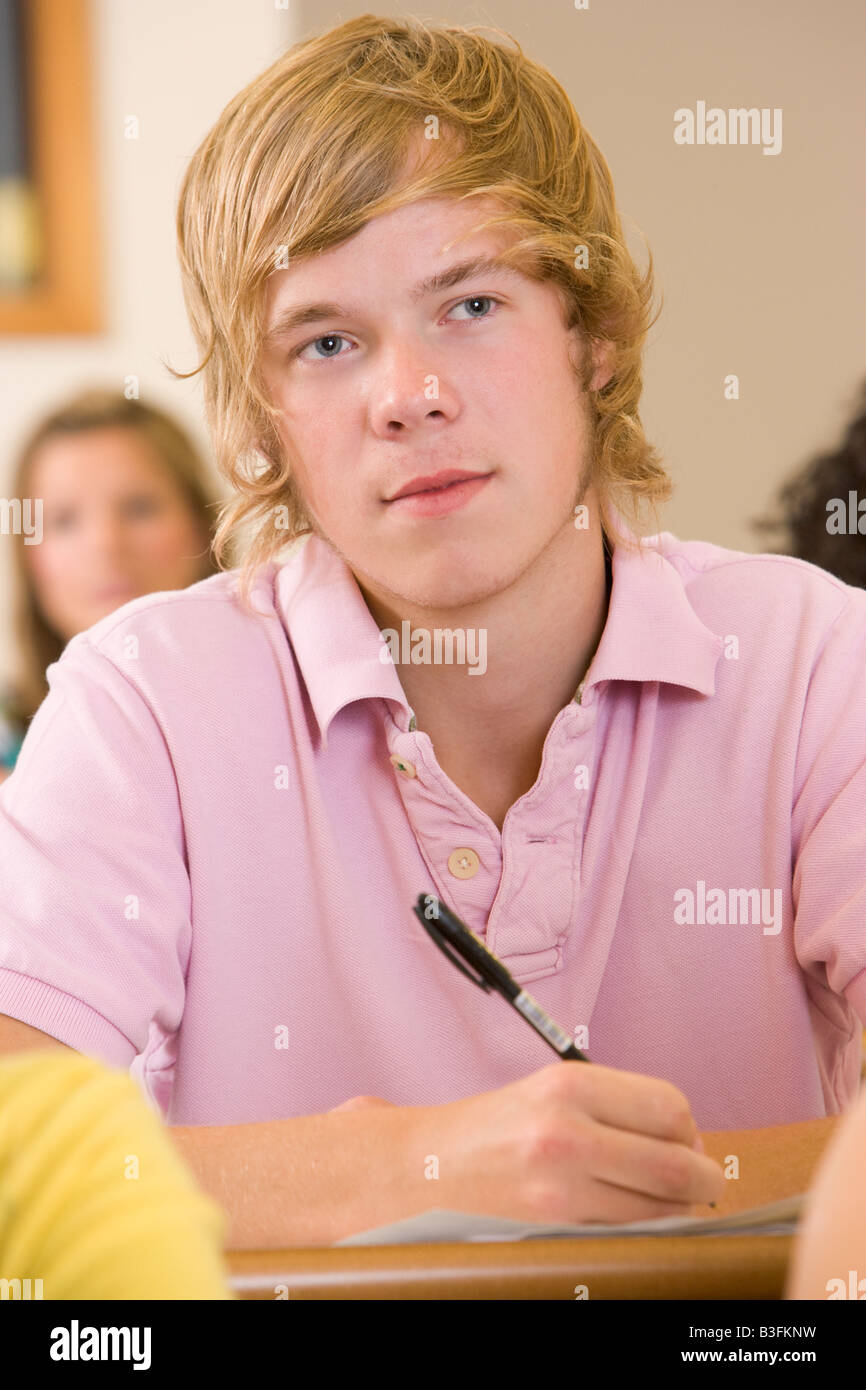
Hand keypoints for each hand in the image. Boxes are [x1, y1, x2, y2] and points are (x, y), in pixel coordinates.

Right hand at [401, 1061, 724, 1224]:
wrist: (424, 1170)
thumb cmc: (494, 1130)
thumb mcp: (552, 1092)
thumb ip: (618, 1106)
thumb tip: (690, 1141)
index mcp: (569, 1085)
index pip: (670, 1107)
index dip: (691, 1129)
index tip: (689, 1141)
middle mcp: (566, 1133)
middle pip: (677, 1164)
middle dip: (703, 1179)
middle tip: (703, 1182)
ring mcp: (559, 1189)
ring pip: (660, 1209)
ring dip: (677, 1210)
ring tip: (665, 1202)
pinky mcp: (553, 1231)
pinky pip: (627, 1235)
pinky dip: (643, 1230)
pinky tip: (630, 1218)